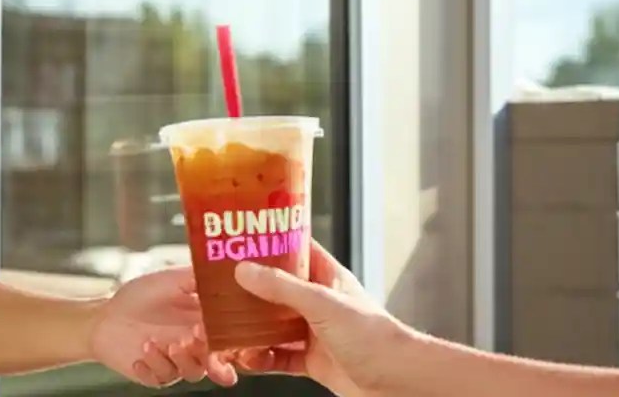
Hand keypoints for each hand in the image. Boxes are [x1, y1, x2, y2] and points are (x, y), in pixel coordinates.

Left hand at [90, 267, 238, 387]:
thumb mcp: (170, 280)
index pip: (228, 339)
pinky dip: (153, 367)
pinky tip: (142, 351)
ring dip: (181, 359)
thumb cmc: (140, 296)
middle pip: (217, 362)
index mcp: (204, 324)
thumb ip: (197, 279)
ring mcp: (176, 362)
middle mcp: (194, 347)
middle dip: (211, 356)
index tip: (219, 330)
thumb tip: (223, 272)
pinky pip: (162, 380)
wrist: (106, 315)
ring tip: (160, 342)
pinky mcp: (156, 374)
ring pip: (192, 372)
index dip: (230, 341)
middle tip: (193, 338)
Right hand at [231, 241, 412, 395]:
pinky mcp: (312, 361)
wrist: (395, 381)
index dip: (269, 242)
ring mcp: (314, 332)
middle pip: (277, 289)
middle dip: (251, 289)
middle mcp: (319, 302)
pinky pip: (278, 357)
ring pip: (273, 325)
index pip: (295, 249)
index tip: (241, 237)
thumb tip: (246, 270)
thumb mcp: (323, 304)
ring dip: (251, 328)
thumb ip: (283, 288)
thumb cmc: (375, 337)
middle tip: (222, 285)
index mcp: (327, 277)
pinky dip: (261, 359)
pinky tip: (248, 358)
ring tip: (228, 326)